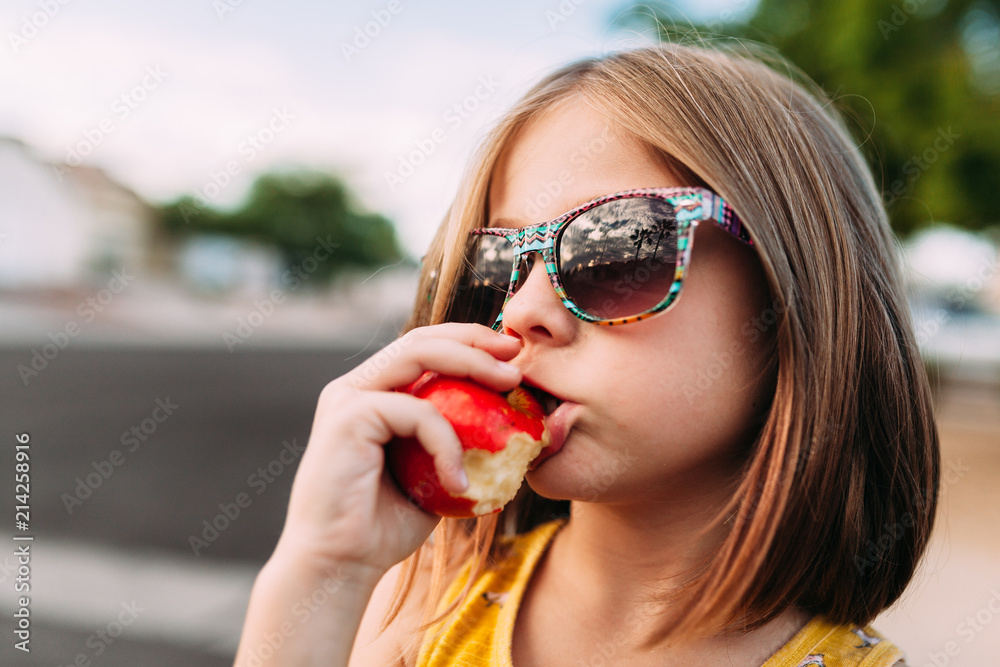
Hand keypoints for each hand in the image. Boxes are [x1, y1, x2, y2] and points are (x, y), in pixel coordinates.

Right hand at [270, 323, 522, 579]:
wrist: (341, 566)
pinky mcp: (348, 416)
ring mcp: (348, 397)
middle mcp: (356, 387)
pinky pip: (417, 412)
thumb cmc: (384, 527)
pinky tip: (460, 482)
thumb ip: (456, 444)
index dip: (469, 343)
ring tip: (510, 385)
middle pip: (422, 340)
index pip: (424, 349)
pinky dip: (448, 443)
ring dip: (472, 363)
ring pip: (419, 355)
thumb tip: (512, 431)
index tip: (512, 355)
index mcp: (372, 394)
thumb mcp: (433, 476)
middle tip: (516, 354)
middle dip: (475, 339)